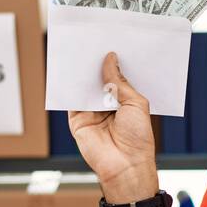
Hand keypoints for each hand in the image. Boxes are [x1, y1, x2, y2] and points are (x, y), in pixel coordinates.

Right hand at [69, 52, 157, 200]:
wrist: (125, 165)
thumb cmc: (138, 138)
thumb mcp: (135, 103)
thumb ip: (119, 82)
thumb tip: (110, 59)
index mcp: (124, 101)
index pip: (116, 77)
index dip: (113, 62)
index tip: (109, 43)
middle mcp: (107, 105)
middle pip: (98, 79)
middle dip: (95, 63)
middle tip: (92, 41)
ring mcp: (91, 112)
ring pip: (83, 87)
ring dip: (81, 72)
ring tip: (79, 50)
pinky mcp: (77, 120)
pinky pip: (70, 100)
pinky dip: (68, 86)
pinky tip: (69, 70)